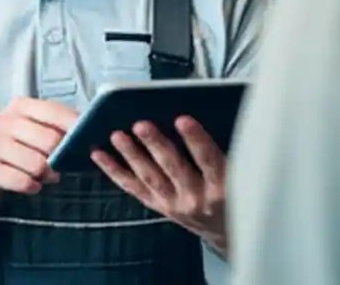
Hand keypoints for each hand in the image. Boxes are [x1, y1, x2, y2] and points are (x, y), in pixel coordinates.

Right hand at [0, 98, 78, 201]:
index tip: (88, 138)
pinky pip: (23, 181)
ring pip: (38, 163)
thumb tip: (86, 132)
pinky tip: (29, 183)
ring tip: (42, 175)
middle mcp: (6, 121)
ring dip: (46, 174)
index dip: (76, 127)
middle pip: (50, 140)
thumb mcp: (26, 129)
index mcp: (20, 106)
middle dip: (60, 157)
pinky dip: (32, 186)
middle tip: (58, 164)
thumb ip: (53, 127)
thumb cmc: (6, 148)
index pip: (55, 112)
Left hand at [91, 116, 228, 255]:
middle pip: (173, 168)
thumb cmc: (235, 190)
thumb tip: (208, 107)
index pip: (209, 160)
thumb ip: (226, 147)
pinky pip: (133, 188)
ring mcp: (173, 204)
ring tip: (117, 135)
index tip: (183, 119)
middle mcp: (196, 198)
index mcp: (222, 186)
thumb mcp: (240, 172)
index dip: (196, 140)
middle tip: (140, 124)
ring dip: (131, 155)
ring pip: (150, 177)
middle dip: (156, 145)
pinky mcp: (157, 206)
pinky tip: (98, 154)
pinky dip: (114, 171)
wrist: (226, 231)